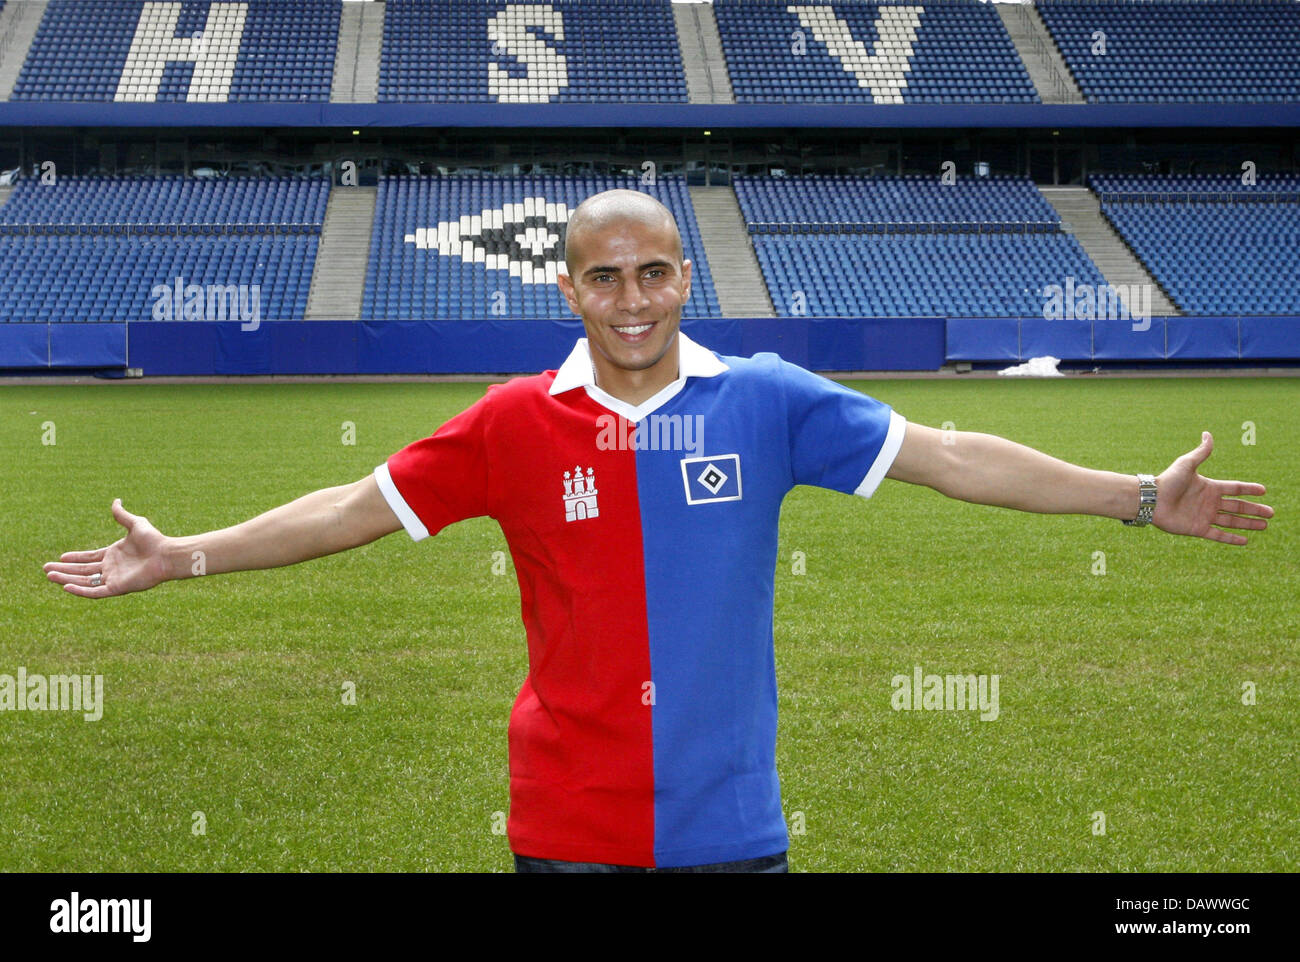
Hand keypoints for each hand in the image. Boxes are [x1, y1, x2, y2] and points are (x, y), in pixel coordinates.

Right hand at [43, 499, 170, 597]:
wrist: (166, 554)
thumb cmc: (155, 540)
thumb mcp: (135, 524)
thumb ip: (122, 515)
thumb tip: (116, 501)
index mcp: (114, 554)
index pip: (89, 558)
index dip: (75, 558)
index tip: (60, 557)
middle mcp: (112, 568)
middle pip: (82, 570)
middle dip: (64, 570)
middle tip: (46, 569)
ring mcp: (114, 578)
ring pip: (85, 581)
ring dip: (67, 579)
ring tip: (49, 576)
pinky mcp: (117, 588)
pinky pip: (95, 592)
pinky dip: (81, 591)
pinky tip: (66, 587)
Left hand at [1152, 433, 1272, 544]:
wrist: (1151, 499)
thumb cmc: (1168, 480)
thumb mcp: (1187, 464)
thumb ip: (1201, 452)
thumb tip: (1208, 433)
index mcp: (1209, 487)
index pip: (1234, 488)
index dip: (1249, 489)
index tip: (1263, 490)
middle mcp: (1208, 502)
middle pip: (1237, 506)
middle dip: (1254, 510)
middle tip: (1271, 513)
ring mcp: (1204, 516)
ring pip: (1231, 521)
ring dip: (1248, 524)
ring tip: (1265, 526)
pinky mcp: (1197, 529)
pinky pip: (1218, 535)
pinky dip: (1231, 539)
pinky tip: (1245, 541)